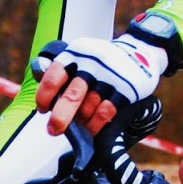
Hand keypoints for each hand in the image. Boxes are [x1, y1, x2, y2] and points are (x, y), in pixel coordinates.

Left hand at [32, 35, 165, 137]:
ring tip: (78, 126)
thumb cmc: (102, 61)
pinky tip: (90, 130)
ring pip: (88, 108)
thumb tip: (41, 86)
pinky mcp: (125, 91)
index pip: (54, 76)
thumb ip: (64, 68)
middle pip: (71, 96)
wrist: (141, 52)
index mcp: (76, 54)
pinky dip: (95, 125)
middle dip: (59, 118)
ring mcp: (110, 78)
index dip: (44, 96)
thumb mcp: (82, 55)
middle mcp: (92, 64)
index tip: (43, 110)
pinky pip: (104, 113)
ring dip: (80, 122)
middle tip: (53, 130)